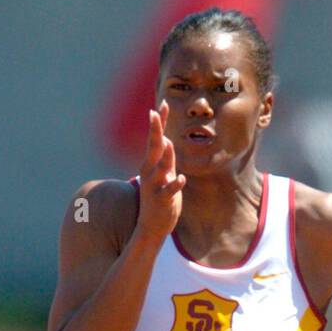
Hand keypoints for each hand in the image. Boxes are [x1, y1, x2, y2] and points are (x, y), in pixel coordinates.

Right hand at [135, 100, 184, 245]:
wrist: (150, 226)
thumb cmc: (158, 197)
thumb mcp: (162, 174)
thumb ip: (164, 157)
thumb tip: (166, 138)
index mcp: (150, 164)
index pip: (156, 139)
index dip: (159, 122)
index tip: (163, 104)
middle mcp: (149, 172)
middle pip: (153, 147)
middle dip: (155, 130)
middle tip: (154, 113)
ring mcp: (155, 186)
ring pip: (161, 167)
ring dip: (166, 155)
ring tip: (169, 142)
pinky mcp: (162, 201)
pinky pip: (169, 191)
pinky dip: (175, 184)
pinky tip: (181, 179)